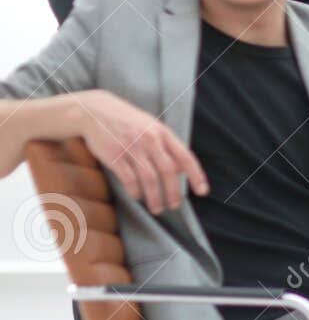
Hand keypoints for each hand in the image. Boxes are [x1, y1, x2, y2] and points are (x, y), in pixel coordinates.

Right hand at [72, 89, 208, 214]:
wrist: (94, 111)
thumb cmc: (127, 122)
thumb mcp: (151, 127)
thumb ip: (166, 146)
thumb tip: (181, 169)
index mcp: (163, 133)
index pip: (186, 157)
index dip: (196, 176)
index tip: (202, 191)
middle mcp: (150, 140)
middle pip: (168, 171)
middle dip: (173, 192)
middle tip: (174, 205)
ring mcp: (131, 147)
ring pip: (149, 179)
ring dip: (155, 197)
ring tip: (157, 208)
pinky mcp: (114, 155)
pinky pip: (128, 179)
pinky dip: (135, 191)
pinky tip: (137, 197)